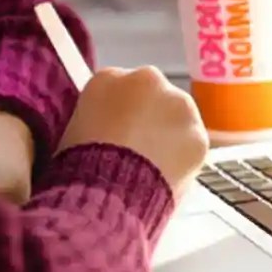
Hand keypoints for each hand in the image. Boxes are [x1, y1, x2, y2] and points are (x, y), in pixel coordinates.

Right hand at [57, 66, 208, 197]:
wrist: (105, 194)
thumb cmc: (79, 168)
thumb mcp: (72, 132)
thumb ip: (97, 118)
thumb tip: (107, 129)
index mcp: (108, 77)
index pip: (119, 89)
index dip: (119, 116)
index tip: (116, 135)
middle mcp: (147, 79)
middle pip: (153, 98)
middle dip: (149, 120)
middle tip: (138, 152)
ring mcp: (178, 105)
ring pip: (178, 119)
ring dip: (170, 136)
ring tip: (152, 168)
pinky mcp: (200, 135)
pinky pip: (192, 146)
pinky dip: (184, 160)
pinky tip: (165, 178)